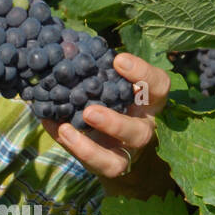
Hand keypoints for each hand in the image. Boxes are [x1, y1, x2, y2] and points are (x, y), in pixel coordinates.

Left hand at [40, 53, 171, 195]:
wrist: (110, 137)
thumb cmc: (109, 95)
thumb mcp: (108, 80)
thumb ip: (96, 69)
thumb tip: (64, 49)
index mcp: (149, 101)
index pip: (158, 85)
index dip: (142, 74)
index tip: (118, 60)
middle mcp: (143, 127)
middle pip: (140, 131)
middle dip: (115, 123)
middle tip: (90, 112)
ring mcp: (127, 151)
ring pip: (118, 160)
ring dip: (90, 147)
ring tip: (67, 129)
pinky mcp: (109, 165)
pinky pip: (97, 164)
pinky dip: (74, 148)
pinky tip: (56, 129)